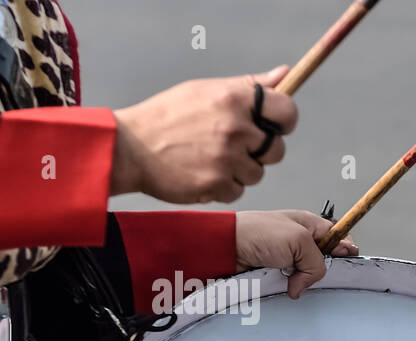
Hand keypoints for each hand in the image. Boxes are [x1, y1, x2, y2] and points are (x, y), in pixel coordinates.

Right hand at [111, 66, 298, 202]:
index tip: (275, 125)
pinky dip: (224, 186)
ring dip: (240, 170)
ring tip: (211, 157)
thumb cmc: (169, 115)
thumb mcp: (205, 90)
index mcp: (232, 99)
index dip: (285, 120)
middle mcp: (234, 128)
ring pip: (258, 173)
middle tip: (234, 145)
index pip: (287, 110)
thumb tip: (285, 74)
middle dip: (261, 151)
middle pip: (277, 149)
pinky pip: (238, 191)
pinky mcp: (216, 184)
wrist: (128, 147)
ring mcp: (226, 158)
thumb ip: (249, 86)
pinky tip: (202, 172)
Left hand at [235, 210, 359, 298]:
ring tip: (295, 280)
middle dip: (324, 271)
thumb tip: (305, 285)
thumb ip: (316, 263)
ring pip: (310, 277)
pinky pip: (293, 285)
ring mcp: (289, 258)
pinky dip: (291, 288)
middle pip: (327, 261)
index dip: (344, 251)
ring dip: (305, 282)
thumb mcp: (299, 241)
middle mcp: (302, 241)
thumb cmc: (257, 232)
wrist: (225, 246)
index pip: (340, 239)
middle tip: (313, 272)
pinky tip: (286, 287)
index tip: (340, 262)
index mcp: (311, 225)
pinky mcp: (277, 273)